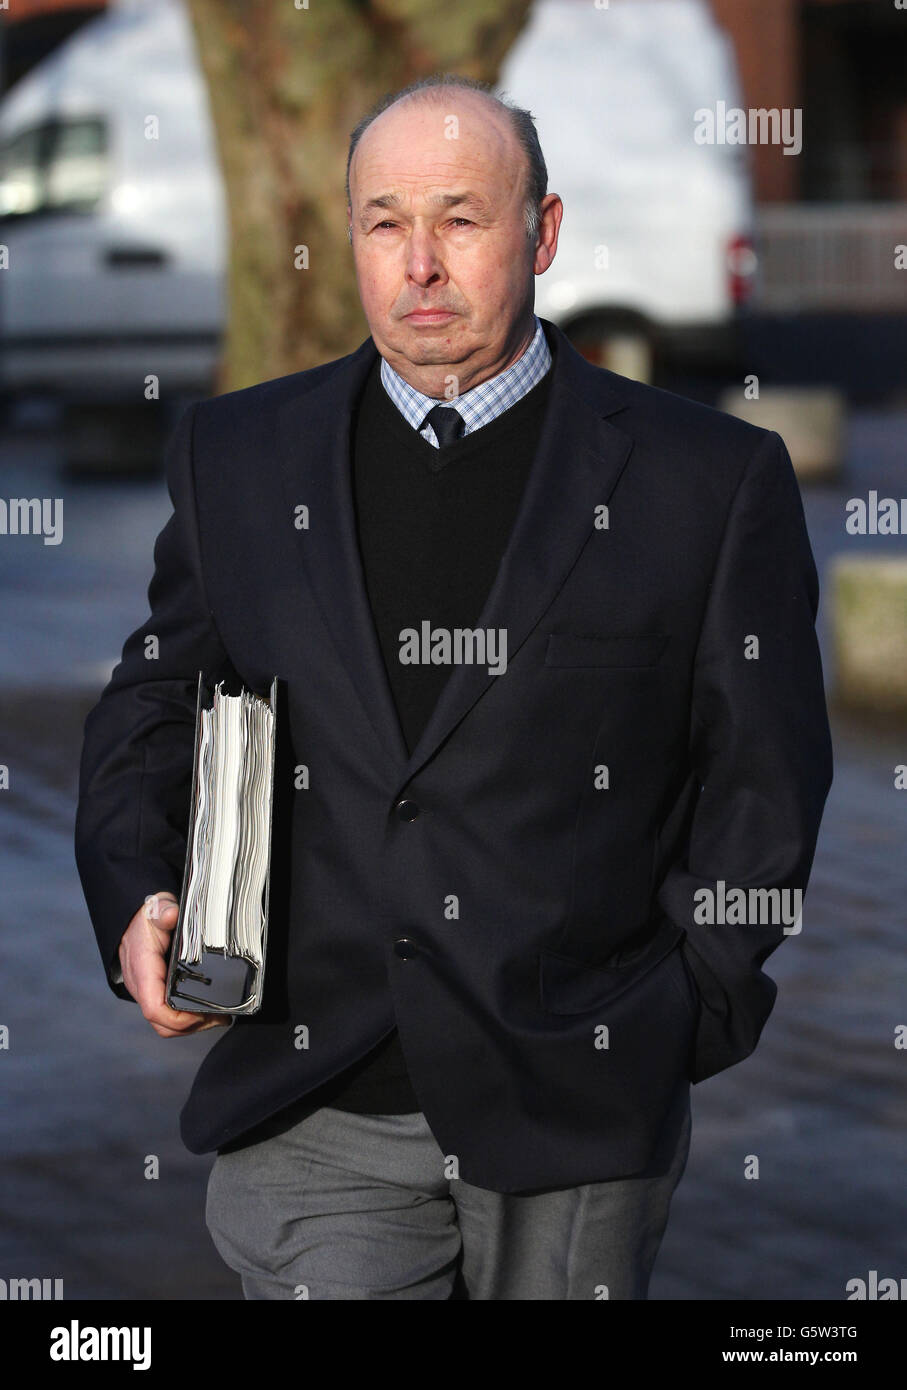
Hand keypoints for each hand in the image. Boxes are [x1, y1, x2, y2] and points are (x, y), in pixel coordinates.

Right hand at [119, 892, 230, 1037]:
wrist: (132, 919)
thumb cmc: (146, 918)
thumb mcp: (155, 909)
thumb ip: (163, 911)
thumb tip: (170, 915)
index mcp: (143, 970)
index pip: (154, 1009)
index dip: (179, 1019)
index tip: (203, 1014)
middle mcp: (142, 986)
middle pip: (162, 1024)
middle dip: (192, 1026)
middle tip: (220, 1017)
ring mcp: (147, 992)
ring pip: (165, 1024)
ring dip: (191, 1025)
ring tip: (217, 1016)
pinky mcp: (154, 992)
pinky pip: (167, 1015)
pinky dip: (186, 1018)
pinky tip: (205, 1009)